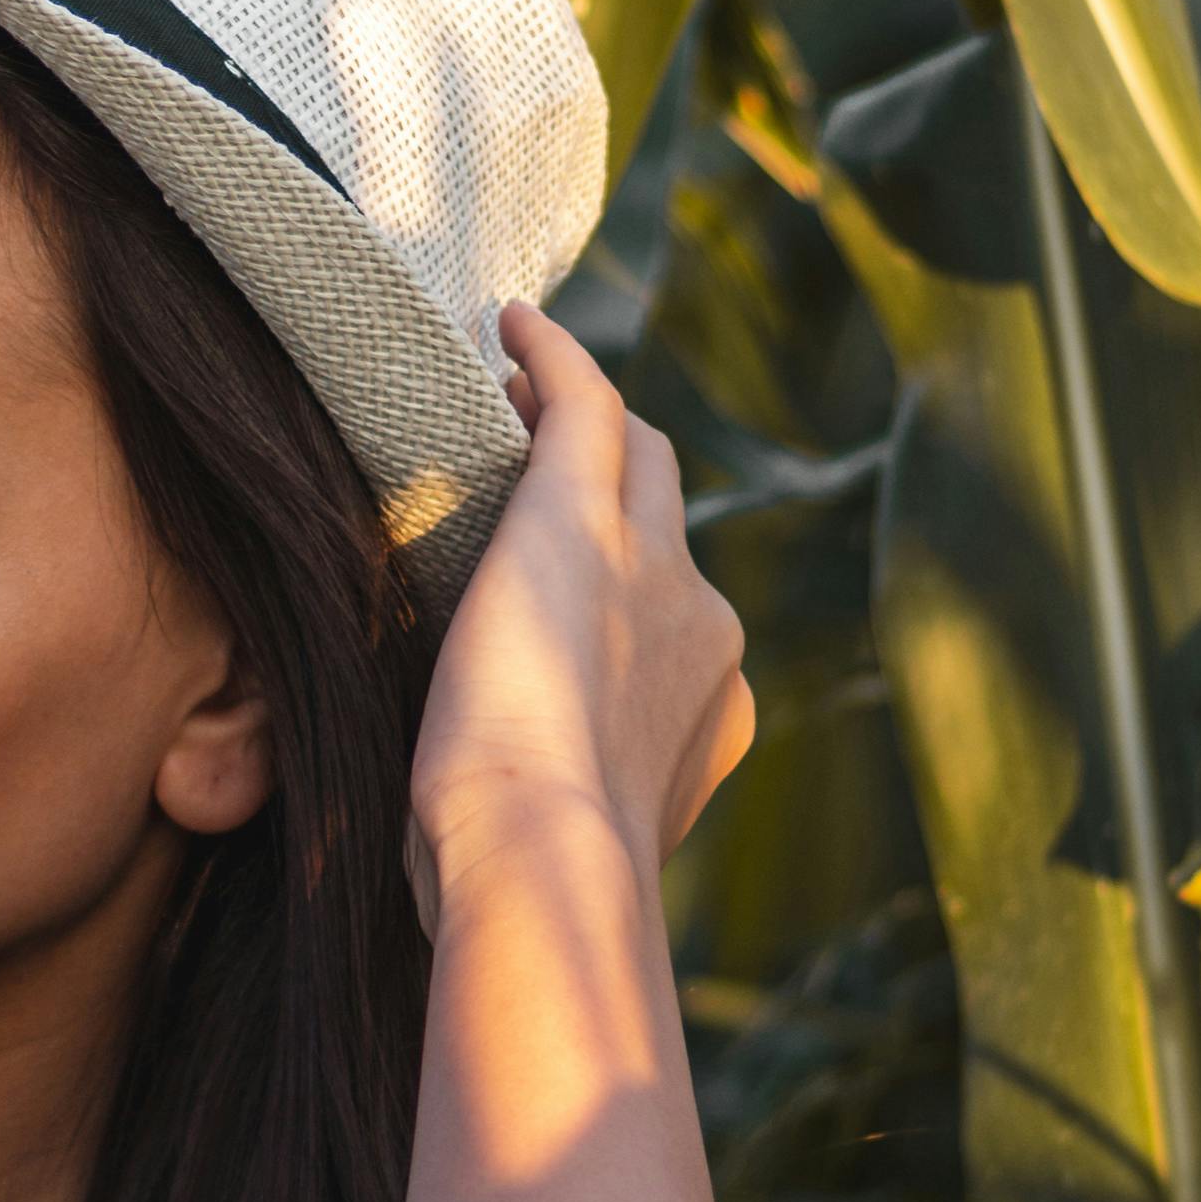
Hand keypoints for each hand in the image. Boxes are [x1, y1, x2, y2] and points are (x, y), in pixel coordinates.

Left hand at [407, 303, 750, 930]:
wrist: (540, 856)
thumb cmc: (521, 879)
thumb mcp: (565, 838)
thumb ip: (558, 801)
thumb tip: (488, 827)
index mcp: (712, 708)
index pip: (673, 619)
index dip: (625, 589)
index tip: (568, 595)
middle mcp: (705, 624)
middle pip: (672, 517)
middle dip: (623, 485)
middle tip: (540, 449)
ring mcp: (652, 564)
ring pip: (636, 456)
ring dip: (579, 418)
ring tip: (513, 387)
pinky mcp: (578, 519)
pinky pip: (583, 405)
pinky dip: (552, 359)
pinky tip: (509, 323)